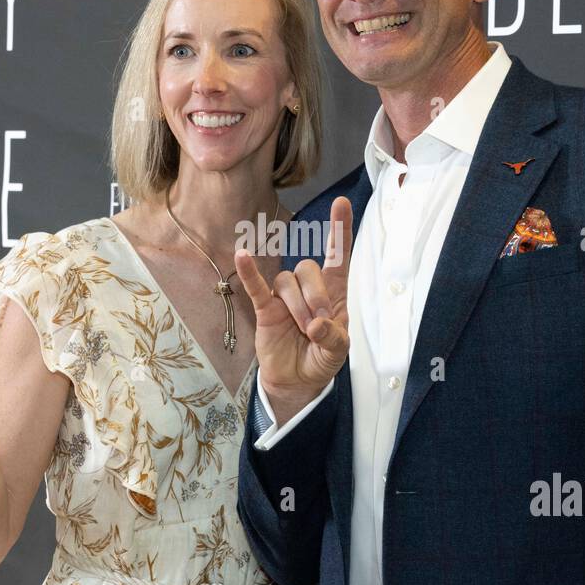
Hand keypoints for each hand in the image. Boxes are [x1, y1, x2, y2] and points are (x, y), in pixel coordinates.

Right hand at [234, 196, 351, 417]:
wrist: (297, 381)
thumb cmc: (320, 359)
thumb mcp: (338, 352)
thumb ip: (334, 338)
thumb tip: (317, 325)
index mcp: (333, 294)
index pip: (337, 256)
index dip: (339, 230)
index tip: (342, 203)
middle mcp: (308, 289)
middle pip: (309, 270)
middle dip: (316, 298)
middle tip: (318, 326)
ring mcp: (284, 297)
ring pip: (287, 282)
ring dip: (297, 306)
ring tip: (303, 330)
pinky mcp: (264, 308)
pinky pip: (255, 286)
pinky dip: (249, 271)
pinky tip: (242, 255)